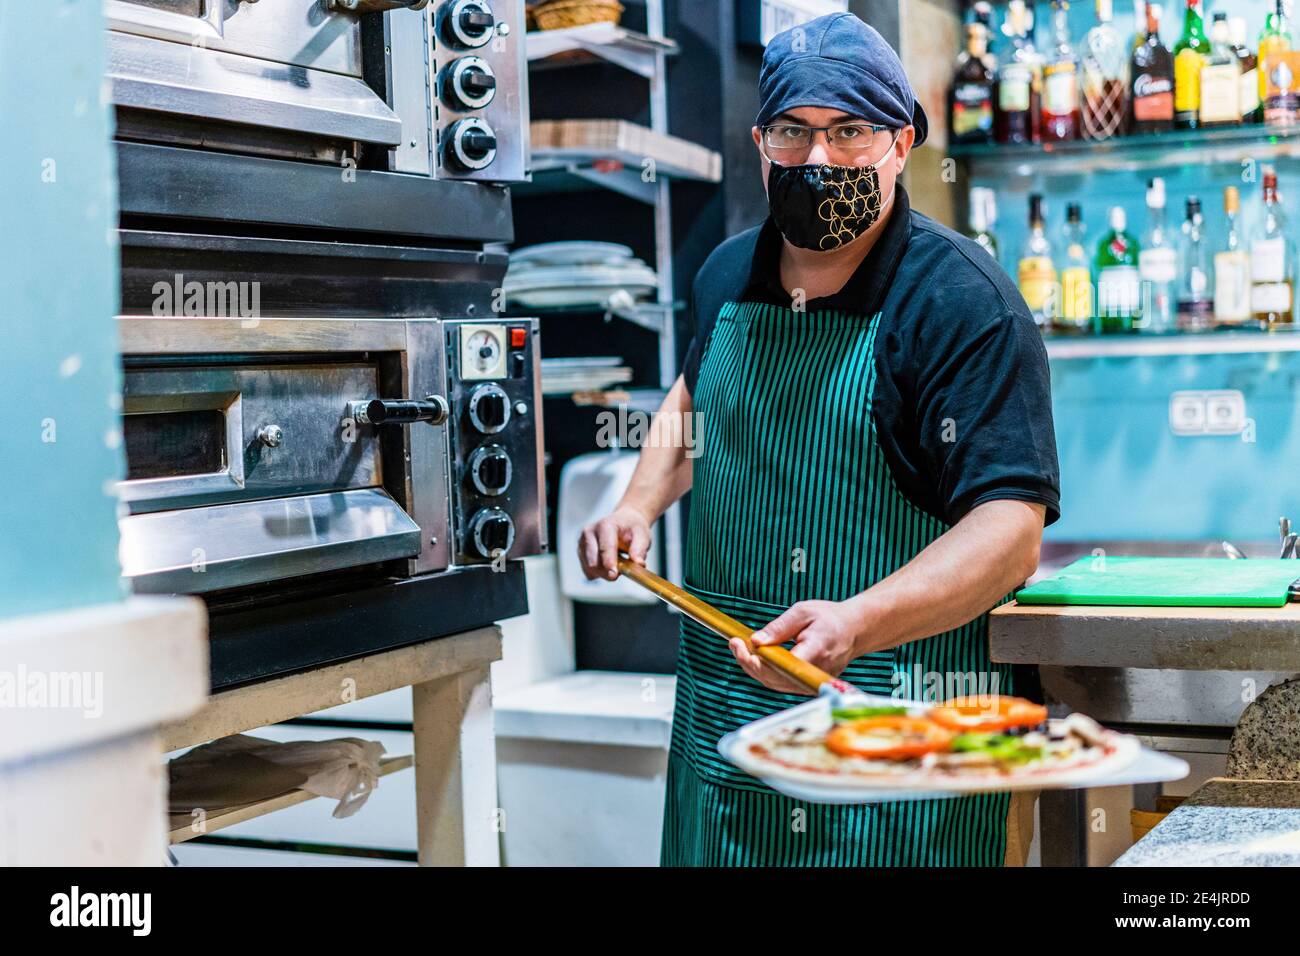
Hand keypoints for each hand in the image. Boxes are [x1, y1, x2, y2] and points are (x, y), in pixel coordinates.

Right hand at [578, 504, 651, 580]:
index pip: (605, 547)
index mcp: (605, 525)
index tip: (614, 575)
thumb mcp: (642, 535)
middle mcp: (589, 532)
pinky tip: (608, 563)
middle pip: (594, 562)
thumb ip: (640, 549)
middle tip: (623, 570)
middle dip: (608, 571)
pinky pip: (589, 572)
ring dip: (605, 573)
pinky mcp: (580, 553)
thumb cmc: (632, 528)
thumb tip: (639, 563)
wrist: (624, 522)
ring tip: (617, 562)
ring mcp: (581, 543)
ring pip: (590, 569)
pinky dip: (600, 573)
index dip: (609, 563)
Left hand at [730, 600, 866, 695]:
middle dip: (748, 662)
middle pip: (774, 677)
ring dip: (753, 668)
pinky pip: (781, 683)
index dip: (758, 660)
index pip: (783, 664)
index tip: (741, 645)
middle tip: (734, 643)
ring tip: (740, 648)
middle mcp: (816, 671)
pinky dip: (765, 672)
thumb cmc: (830, 618)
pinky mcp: (809, 685)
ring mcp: (813, 682)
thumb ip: (780, 627)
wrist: (854, 630)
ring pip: (775, 683)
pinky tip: (754, 658)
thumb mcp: (803, 612)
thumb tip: (756, 640)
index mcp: (817, 649)